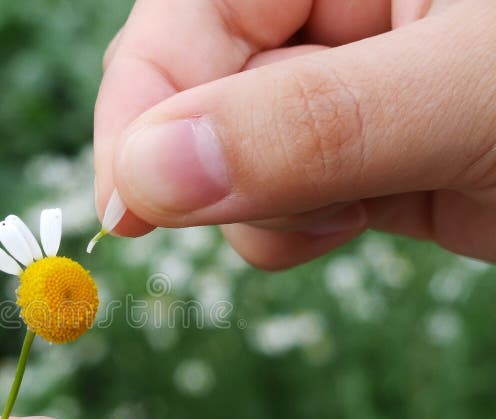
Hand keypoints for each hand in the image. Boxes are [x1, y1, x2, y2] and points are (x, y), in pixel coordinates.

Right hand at [95, 0, 495, 268]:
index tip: (122, 205)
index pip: (191, 9)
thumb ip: (308, 126)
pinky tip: (356, 221)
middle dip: (212, 160)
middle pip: (195, 84)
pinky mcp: (355, 160)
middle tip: (255, 205)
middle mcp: (334, 14)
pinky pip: (274, 200)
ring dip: (265, 206)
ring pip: (228, 157)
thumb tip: (146, 173)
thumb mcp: (465, 95)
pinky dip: (291, 230)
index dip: (142, 100)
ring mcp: (340, 92)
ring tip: (349, 208)